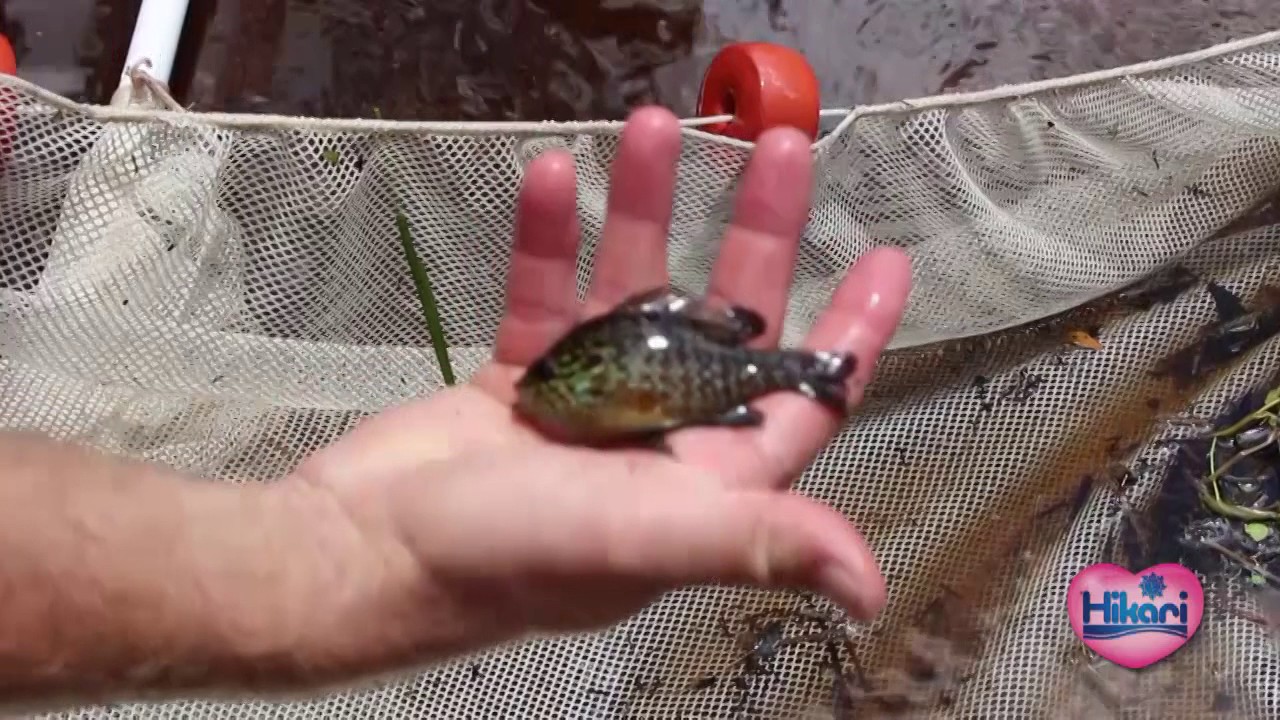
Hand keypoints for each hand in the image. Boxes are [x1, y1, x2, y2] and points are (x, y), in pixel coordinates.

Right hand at [291, 108, 912, 660]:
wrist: (361, 551)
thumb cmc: (510, 556)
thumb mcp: (643, 539)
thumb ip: (753, 540)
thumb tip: (871, 589)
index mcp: (705, 476)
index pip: (802, 400)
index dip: (850, 334)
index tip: (885, 259)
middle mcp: (657, 434)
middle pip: (725, 321)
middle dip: (757, 234)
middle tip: (781, 149)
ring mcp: (587, 401)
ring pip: (632, 289)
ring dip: (646, 209)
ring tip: (652, 128)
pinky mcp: (518, 379)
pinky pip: (546, 293)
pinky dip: (550, 238)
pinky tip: (552, 177)